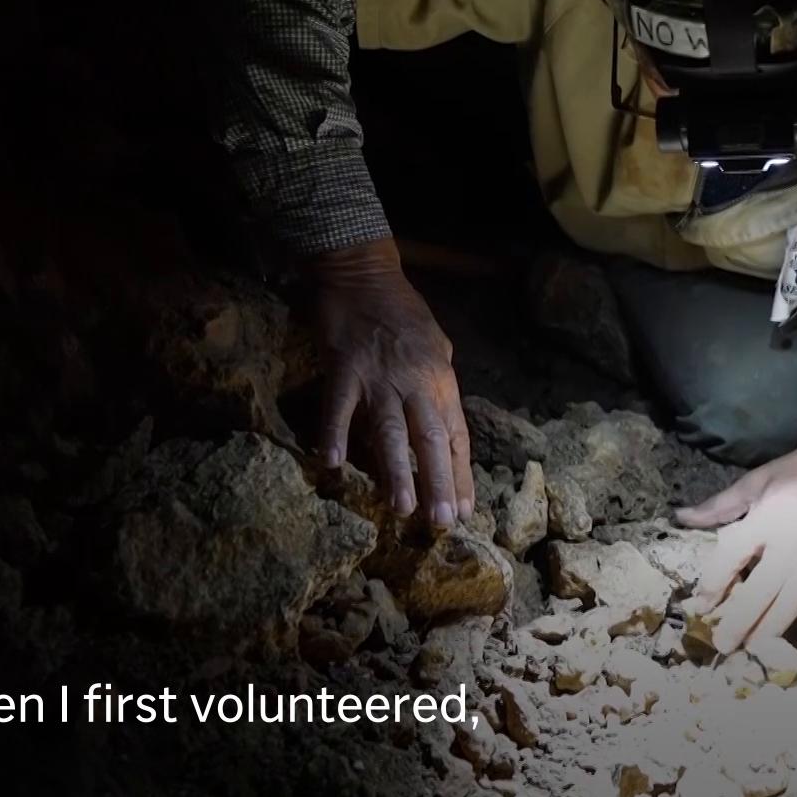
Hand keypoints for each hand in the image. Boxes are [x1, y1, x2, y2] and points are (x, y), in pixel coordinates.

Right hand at [313, 238, 472, 525]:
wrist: (364, 272)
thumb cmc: (403, 312)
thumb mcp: (437, 347)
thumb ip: (439, 387)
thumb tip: (444, 426)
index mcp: (441, 379)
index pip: (455, 434)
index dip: (460, 474)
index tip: (464, 510)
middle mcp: (416, 380)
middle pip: (430, 439)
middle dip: (438, 483)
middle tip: (442, 523)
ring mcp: (379, 375)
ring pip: (390, 430)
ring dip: (397, 471)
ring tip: (401, 508)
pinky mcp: (344, 366)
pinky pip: (338, 406)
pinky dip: (334, 434)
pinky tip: (332, 464)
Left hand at [676, 445, 796, 655]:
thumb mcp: (755, 481)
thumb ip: (718, 506)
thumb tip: (681, 516)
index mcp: (764, 521)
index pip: (731, 558)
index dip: (713, 584)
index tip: (700, 605)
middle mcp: (790, 545)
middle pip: (761, 590)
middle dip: (741, 620)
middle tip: (724, 645)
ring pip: (793, 602)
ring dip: (774, 629)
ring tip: (756, 651)